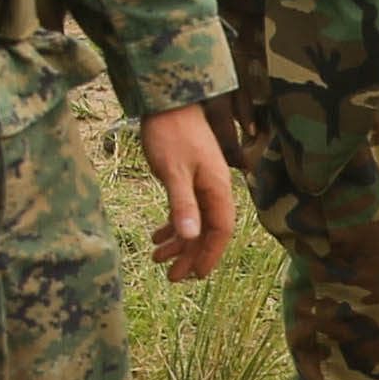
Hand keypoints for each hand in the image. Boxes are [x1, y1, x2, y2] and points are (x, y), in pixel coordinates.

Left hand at [133, 103, 236, 284]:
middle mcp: (214, 189)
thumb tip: (191, 237)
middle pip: (207, 231)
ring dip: (179, 242)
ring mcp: (202, 184)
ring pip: (195, 222)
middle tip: (171, 277)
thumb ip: (183, 204)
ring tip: (157, 259)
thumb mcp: (174, 171)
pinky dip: (173, 224)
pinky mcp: (189, 178)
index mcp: (217, 189)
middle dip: (190, 255)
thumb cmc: (171, 134)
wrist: (167, 102)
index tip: (195, 275)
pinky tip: (157, 235)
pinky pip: (186, 209)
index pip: (221, 231)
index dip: (209, 255)